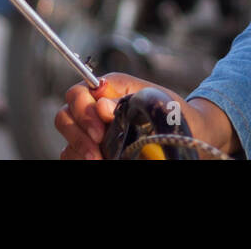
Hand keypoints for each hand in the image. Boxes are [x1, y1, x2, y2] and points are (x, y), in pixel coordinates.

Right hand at [54, 72, 234, 158]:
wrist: (187, 129)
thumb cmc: (169, 110)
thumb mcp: (152, 99)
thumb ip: (125, 99)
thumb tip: (101, 105)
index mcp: (107, 89)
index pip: (77, 93)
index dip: (83, 110)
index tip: (100, 128)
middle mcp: (94, 108)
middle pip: (64, 116)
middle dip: (78, 133)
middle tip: (97, 147)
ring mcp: (91, 130)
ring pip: (67, 138)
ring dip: (78, 149)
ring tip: (98, 159)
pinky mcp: (92, 149)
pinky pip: (71, 154)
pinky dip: (79, 157)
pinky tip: (98, 160)